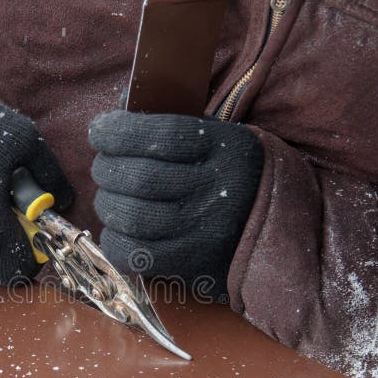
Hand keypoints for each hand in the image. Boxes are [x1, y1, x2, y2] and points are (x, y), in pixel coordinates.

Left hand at [89, 110, 262, 295]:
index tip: (99, 130)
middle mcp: (218, 190)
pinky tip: (119, 229)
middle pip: (140, 178)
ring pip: (134, 218)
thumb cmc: (229, 174)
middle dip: (107, 169)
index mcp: (225, 148)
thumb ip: (169, 122)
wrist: (278, 228)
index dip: (118, 131)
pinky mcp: (193, 265)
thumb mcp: (216, 136)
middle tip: (104, 168)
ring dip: (108, 205)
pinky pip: (137, 255)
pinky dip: (115, 240)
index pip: (162, 135)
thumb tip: (114, 112)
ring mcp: (206, 231)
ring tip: (111, 198)